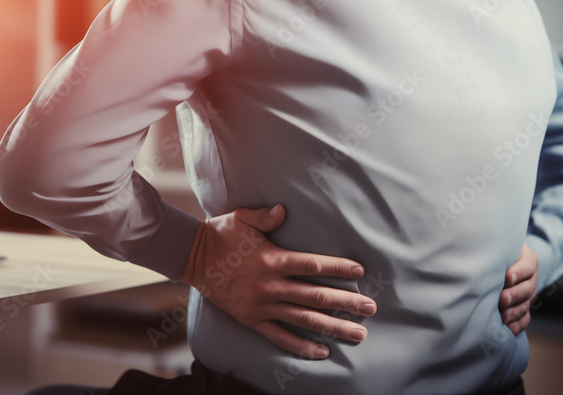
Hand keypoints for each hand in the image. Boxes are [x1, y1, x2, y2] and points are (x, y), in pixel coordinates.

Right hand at [178, 204, 375, 359]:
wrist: (191, 258)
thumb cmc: (220, 234)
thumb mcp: (242, 218)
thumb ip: (266, 216)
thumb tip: (284, 210)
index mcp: (272, 259)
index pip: (312, 265)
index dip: (337, 268)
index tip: (359, 271)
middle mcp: (270, 286)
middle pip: (316, 296)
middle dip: (347, 302)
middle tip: (371, 308)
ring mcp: (262, 306)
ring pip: (304, 319)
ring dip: (333, 327)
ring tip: (358, 333)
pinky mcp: (252, 320)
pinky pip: (280, 337)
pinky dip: (302, 346)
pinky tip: (322, 351)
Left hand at [499, 242, 537, 335]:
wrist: (494, 258)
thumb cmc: (494, 249)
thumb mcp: (498, 245)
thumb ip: (495, 249)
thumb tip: (478, 255)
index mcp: (527, 259)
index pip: (528, 265)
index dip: (519, 272)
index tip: (508, 278)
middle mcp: (530, 277)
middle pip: (528, 288)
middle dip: (515, 295)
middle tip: (503, 299)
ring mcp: (527, 293)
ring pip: (526, 304)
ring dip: (515, 311)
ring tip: (503, 316)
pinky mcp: (522, 306)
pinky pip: (525, 318)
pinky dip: (518, 324)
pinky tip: (509, 329)